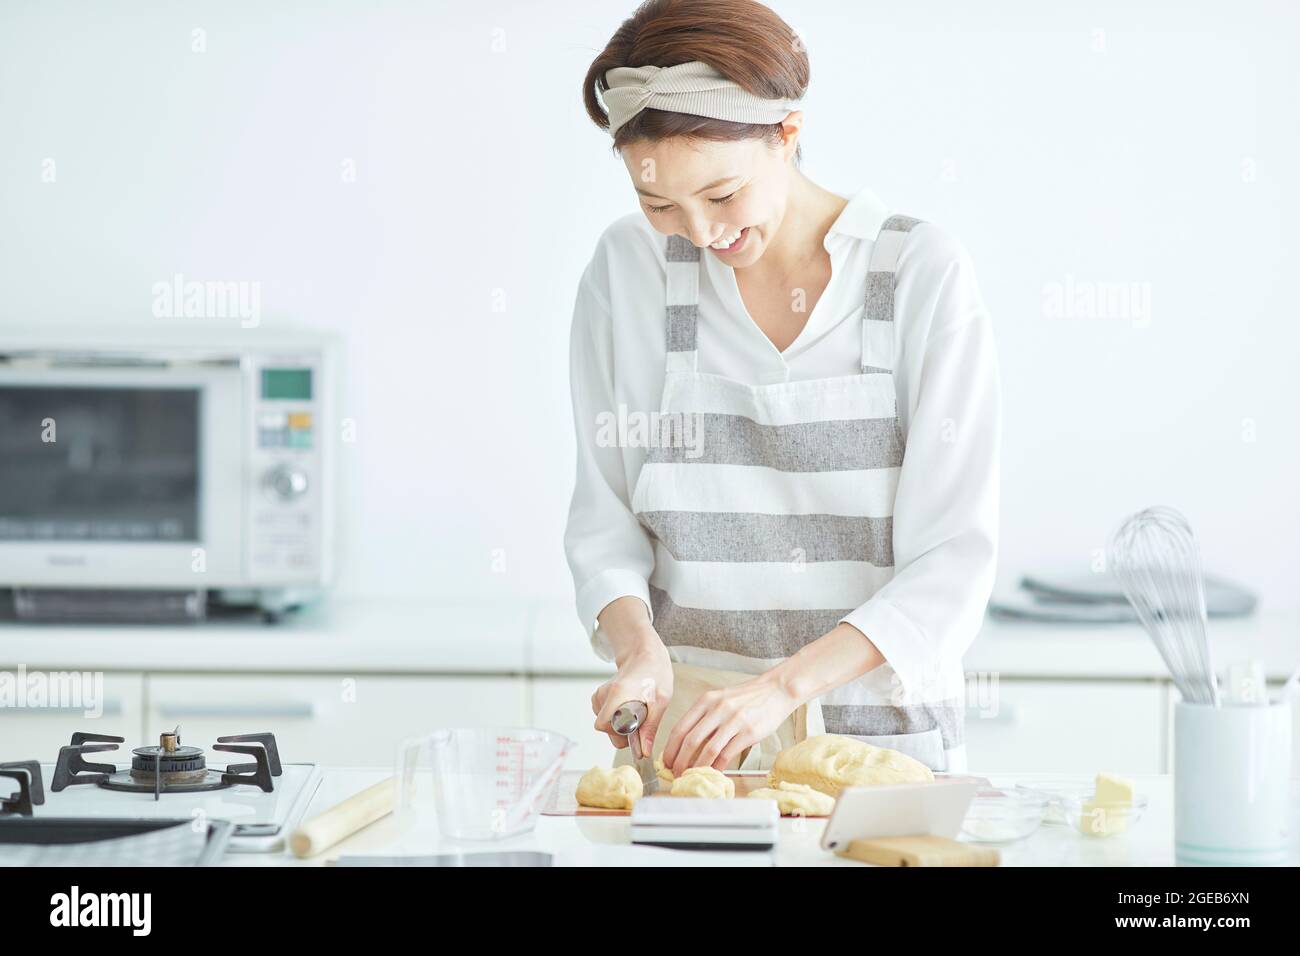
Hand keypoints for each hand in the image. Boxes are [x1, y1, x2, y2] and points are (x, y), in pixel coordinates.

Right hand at [591, 643, 672, 754]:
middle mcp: (604, 694)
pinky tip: (629, 709)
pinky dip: (616, 719)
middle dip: (622, 733)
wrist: (645, 655)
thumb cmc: (655, 673)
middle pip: (604, 728)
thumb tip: (645, 751)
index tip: (635, 734)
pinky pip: (605, 718)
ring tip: (637, 712)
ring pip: (605, 724)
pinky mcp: (600, 698)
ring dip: (621, 725)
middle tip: (640, 723)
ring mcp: (600, 695)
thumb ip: (650, 727)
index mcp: (619, 694)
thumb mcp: (661, 701)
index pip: (604, 725)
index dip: (619, 735)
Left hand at [661, 674, 799, 775]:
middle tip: (675, 773)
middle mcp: (717, 709)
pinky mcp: (749, 732)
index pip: (680, 727)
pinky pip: (728, 754)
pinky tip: (714, 772)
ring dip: (697, 767)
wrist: (776, 690)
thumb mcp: (720, 700)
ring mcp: (734, 720)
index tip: (666, 761)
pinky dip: (718, 766)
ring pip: (708, 750)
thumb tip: (687, 744)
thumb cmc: (747, 698)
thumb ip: (705, 717)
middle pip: (690, 740)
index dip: (670, 748)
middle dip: (679, 761)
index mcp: (706, 700)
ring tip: (692, 776)